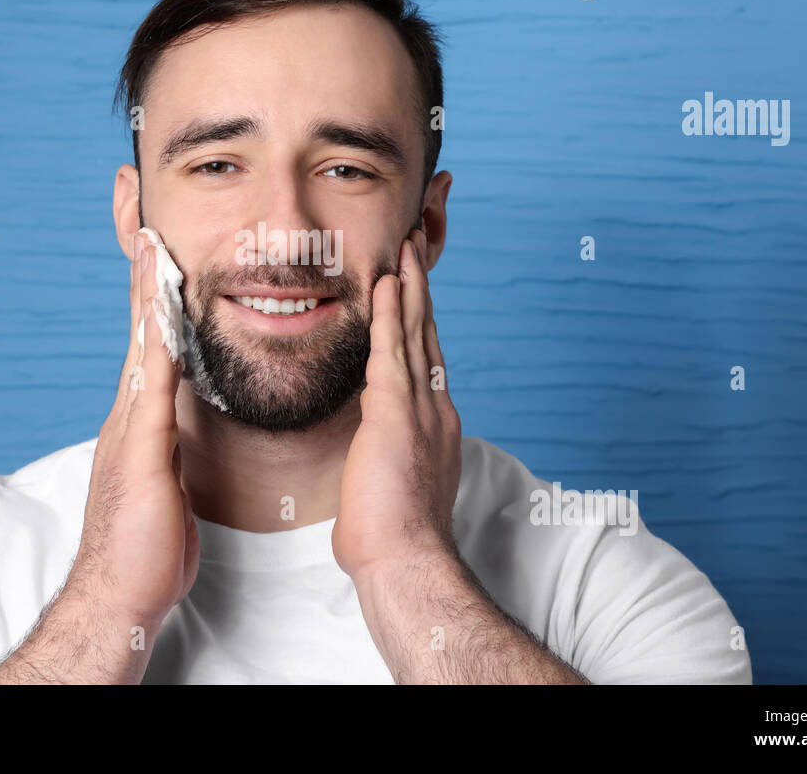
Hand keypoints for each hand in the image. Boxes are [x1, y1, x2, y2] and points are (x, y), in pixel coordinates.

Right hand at [70, 230, 199, 629]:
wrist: (120, 594)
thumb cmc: (148, 545)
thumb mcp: (166, 481)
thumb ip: (168, 445)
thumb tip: (178, 424)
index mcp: (140, 416)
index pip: (147, 338)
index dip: (151, 289)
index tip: (157, 240)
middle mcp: (130, 409)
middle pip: (138, 323)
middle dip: (140, 265)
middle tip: (138, 210)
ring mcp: (130, 424)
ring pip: (141, 340)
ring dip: (146, 287)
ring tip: (151, 235)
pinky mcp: (141, 446)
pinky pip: (152, 380)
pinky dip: (156, 338)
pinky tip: (164, 306)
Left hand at [332, 229, 462, 580]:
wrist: (407, 561)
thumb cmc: (393, 539)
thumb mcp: (390, 488)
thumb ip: (385, 464)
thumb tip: (370, 467)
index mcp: (434, 426)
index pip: (426, 361)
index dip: (420, 322)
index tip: (415, 291)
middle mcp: (436, 408)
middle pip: (427, 334)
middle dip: (420, 289)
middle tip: (416, 247)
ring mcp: (420, 407)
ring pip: (414, 332)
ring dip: (408, 286)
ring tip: (406, 246)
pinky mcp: (397, 411)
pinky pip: (392, 348)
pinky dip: (390, 312)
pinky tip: (386, 281)